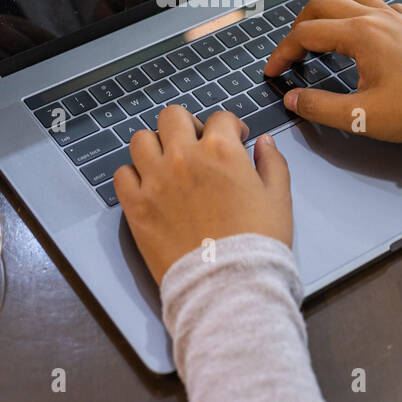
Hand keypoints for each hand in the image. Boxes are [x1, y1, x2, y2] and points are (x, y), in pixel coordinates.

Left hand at [115, 107, 292, 284]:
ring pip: (141, 139)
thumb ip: (273, 163)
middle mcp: (183, 157)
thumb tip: (265, 143)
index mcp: (221, 150)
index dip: (230, 127)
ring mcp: (155, 181)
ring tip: (167, 162)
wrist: (227, 285)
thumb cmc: (257, 244)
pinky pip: (122, 174)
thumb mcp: (278, 199)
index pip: (220, 118)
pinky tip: (149, 186)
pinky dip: (133, 176)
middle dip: (187, 125)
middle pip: (172, 116)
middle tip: (196, 144)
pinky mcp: (136, 207)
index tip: (234, 139)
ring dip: (155, 145)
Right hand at [262, 0, 401, 142]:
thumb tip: (293, 99)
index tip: (274, 71)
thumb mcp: (359, 117)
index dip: (283, 52)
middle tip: (293, 51)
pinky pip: (382, 7)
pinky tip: (364, 35)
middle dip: (301, 25)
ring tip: (323, 39)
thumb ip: (319, 106)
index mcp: (361, 35)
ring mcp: (398, 19)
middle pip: (324, 4)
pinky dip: (363, 15)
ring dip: (331, 14)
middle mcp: (377, 18)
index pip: (307, 34)